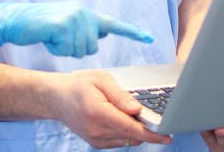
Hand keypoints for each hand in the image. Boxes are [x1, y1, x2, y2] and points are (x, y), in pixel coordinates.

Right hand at [0, 1, 152, 56]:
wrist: (16, 20)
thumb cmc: (39, 26)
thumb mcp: (65, 24)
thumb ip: (84, 28)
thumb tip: (101, 34)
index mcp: (86, 13)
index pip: (113, 24)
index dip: (132, 32)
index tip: (150, 37)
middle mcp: (83, 12)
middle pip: (91, 47)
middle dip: (74, 49)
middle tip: (58, 38)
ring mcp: (74, 17)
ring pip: (81, 50)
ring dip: (65, 49)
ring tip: (52, 36)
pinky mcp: (63, 24)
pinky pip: (68, 49)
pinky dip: (57, 48)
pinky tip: (48, 37)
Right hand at [50, 70, 172, 148]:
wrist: (56, 98)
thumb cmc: (78, 85)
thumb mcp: (100, 80)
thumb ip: (120, 95)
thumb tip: (137, 109)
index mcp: (98, 112)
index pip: (130, 128)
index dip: (152, 133)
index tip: (167, 136)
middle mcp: (96, 130)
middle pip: (132, 135)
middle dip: (146, 127)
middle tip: (149, 113)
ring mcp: (95, 139)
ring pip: (127, 140)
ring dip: (135, 130)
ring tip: (129, 112)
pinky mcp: (96, 143)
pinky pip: (119, 141)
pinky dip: (126, 132)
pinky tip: (120, 118)